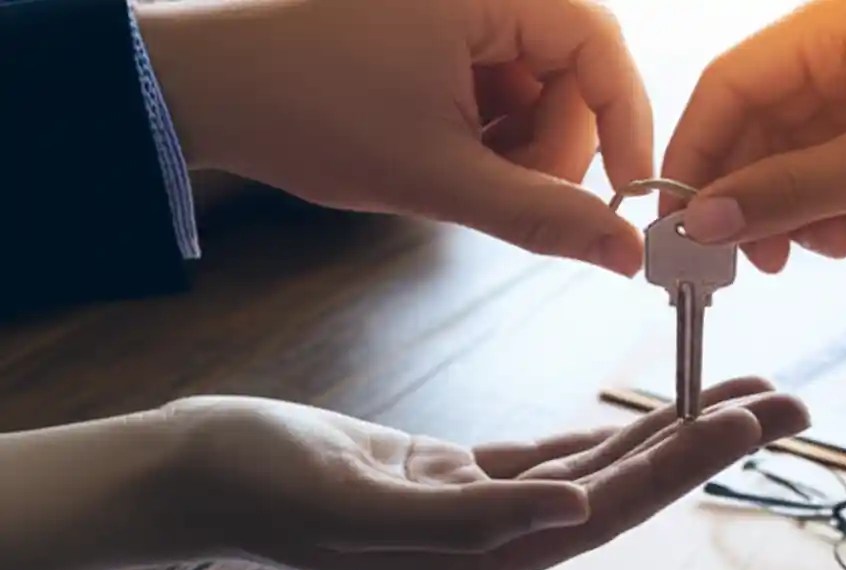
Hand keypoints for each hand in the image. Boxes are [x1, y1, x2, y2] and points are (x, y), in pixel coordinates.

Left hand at [138, 0, 652, 275]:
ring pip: (535, 84)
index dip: (626, 123)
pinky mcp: (433, 25)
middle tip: (510, 193)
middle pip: (571, 70)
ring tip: (455, 172)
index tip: (628, 192)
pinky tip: (443, 152)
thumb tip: (625, 253)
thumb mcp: (438, 176)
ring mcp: (456, 5)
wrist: (201, 87)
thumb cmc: (304, 110)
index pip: (601, 45)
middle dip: (555, 145)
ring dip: (516, 144)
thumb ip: (543, 216)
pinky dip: (485, 129)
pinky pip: (495, 81)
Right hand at [154, 377, 807, 569]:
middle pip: (627, 487)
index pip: (612, 506)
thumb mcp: (356, 502)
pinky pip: (548, 453)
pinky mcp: (454, 475)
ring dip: (669, 429)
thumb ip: (468, 516)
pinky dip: (601, 431)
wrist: (194, 475)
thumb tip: (577, 511)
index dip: (688, 460)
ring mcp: (477, 508)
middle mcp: (494, 541)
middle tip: (792, 402)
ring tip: (739, 394)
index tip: (756, 417)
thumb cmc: (259, 487)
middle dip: (710, 441)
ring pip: (598, 467)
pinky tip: (643, 415)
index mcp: (480, 557)